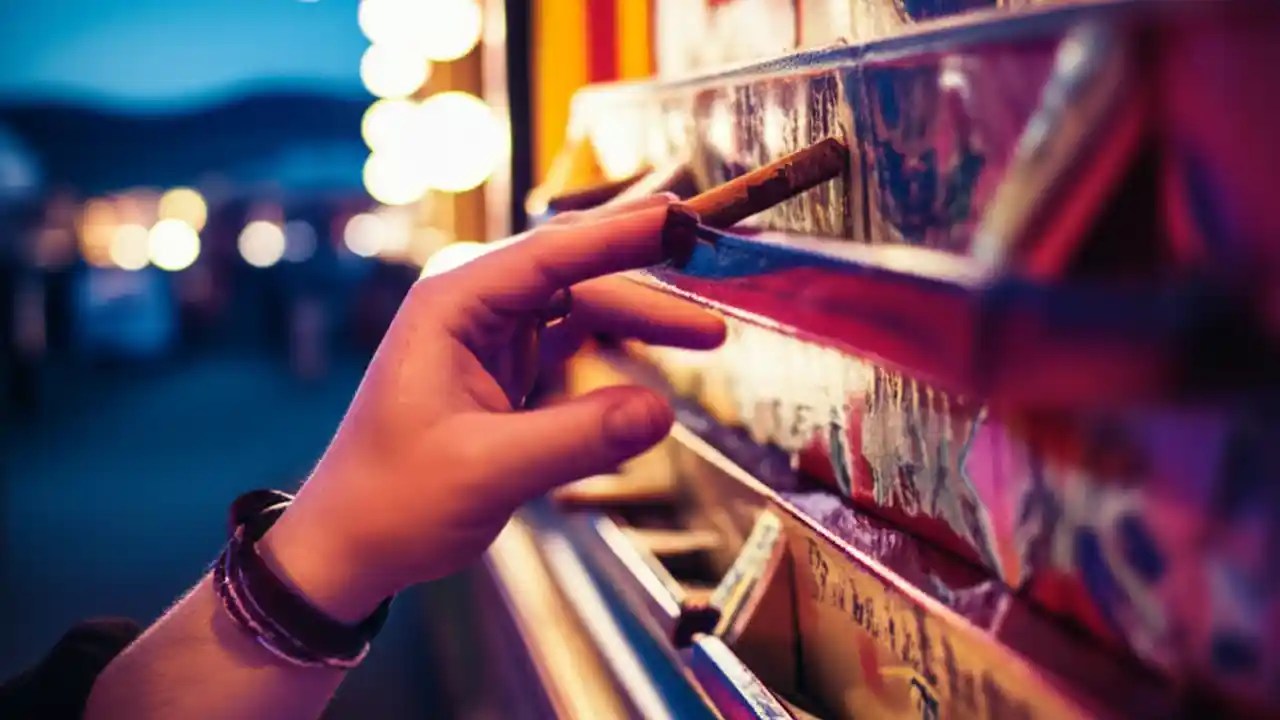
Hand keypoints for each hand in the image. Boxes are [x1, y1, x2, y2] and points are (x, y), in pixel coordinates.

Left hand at [259, 194, 723, 621]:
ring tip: (706, 335)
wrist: (351, 543)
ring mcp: (488, 338)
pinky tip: (655, 359)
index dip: (621, 235)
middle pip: (573, 270)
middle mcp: (471, 308)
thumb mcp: (489, 470)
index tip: (681, 220)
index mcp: (452, 306)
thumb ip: (577, 439)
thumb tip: (662, 412)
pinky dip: (615, 348)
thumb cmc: (394, 500)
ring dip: (638, 316)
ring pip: (579, 306)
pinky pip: (570, 343)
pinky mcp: (502, 371)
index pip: (550, 254)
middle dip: (643, 269)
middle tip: (711, 258)